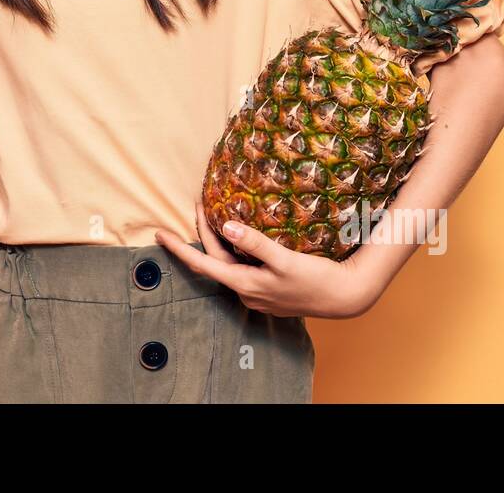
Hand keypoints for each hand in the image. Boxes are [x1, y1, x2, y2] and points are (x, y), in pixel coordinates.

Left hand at [154, 201, 377, 318]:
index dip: (179, 249)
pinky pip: (243, 266)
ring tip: (213, 215)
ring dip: (219, 241)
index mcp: (244, 283)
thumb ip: (256, 243)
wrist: (345, 298)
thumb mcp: (286, 260)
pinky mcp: (269, 288)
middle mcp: (246, 290)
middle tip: (197, 205)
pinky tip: (240, 236)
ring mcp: (258, 292)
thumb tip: (227, 226)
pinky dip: (236, 249)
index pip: (202, 263)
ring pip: (229, 263)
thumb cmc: (317, 280)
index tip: (159, 234)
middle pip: (215, 258)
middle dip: (203, 232)